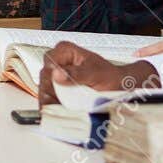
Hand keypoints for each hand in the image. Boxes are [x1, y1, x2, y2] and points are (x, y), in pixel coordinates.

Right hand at [38, 42, 157, 105]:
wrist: (118, 86)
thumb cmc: (109, 76)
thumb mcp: (95, 73)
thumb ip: (76, 73)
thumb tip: (57, 74)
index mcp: (65, 51)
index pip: (49, 62)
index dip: (50, 77)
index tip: (56, 90)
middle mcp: (58, 61)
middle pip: (45, 77)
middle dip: (49, 92)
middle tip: (54, 105)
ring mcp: (57, 75)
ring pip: (45, 88)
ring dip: (50, 100)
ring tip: (55, 111)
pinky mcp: (58, 88)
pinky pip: (50, 96)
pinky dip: (53, 105)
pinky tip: (56, 111)